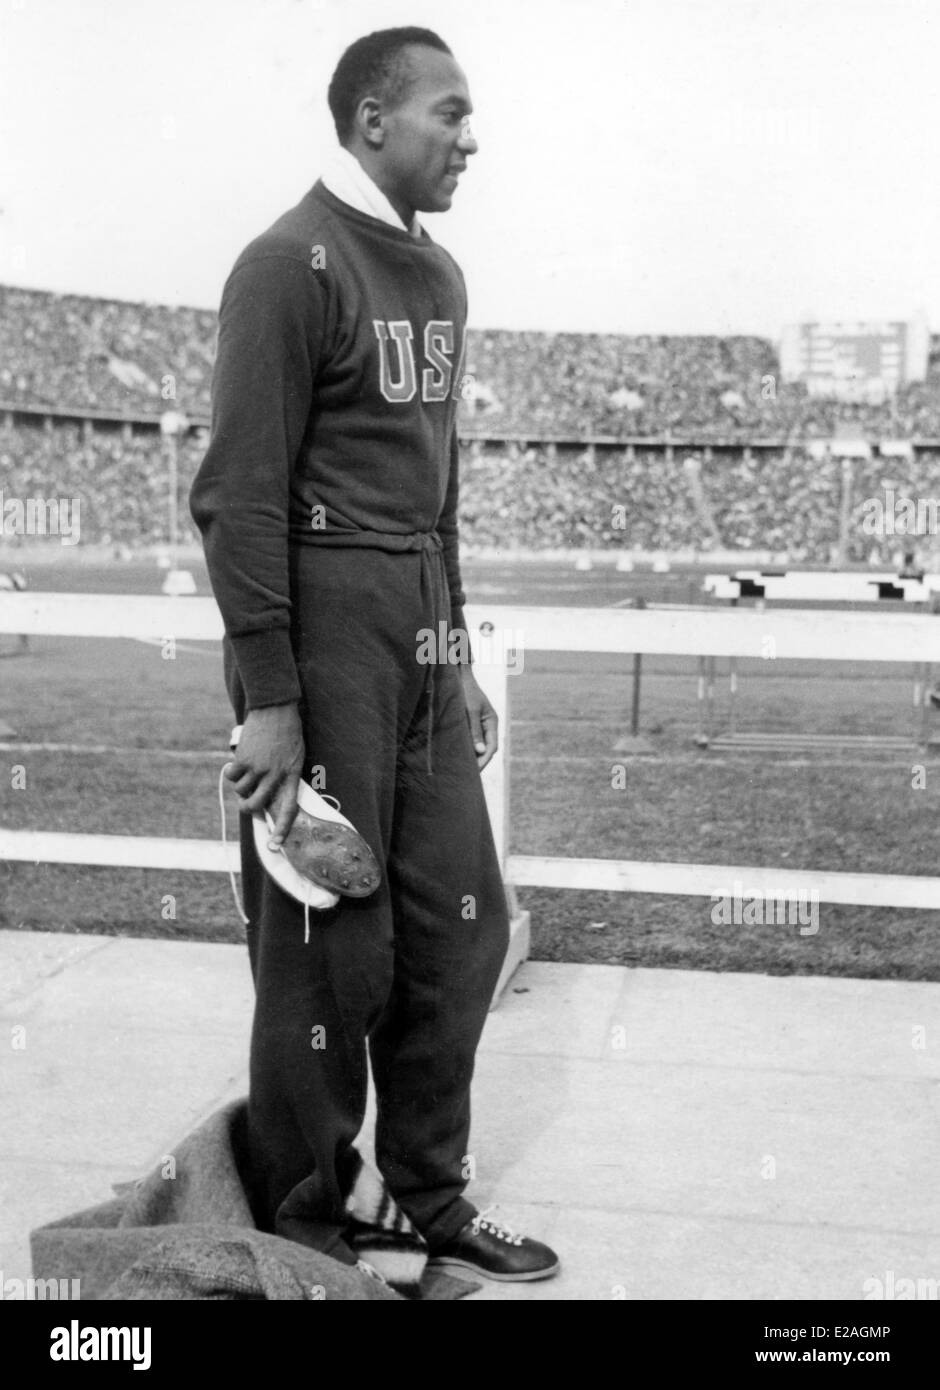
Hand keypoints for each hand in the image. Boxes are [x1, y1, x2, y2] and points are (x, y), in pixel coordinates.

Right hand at [223, 702, 304, 846]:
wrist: (275, 709)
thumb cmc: (288, 733)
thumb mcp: (295, 756)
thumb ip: (284, 776)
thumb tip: (268, 794)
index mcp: (291, 775)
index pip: (288, 807)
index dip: (281, 828)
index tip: (275, 844)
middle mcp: (274, 774)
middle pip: (256, 805)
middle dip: (247, 809)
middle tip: (245, 805)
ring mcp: (258, 767)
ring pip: (241, 790)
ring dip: (241, 784)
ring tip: (247, 770)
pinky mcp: (243, 758)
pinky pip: (232, 775)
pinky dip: (232, 771)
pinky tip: (238, 762)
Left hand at [459, 665, 497, 770]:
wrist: (458, 676)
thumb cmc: (465, 691)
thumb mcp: (470, 710)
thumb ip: (475, 731)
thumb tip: (480, 752)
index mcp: (492, 722)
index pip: (492, 747)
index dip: (484, 761)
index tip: (474, 772)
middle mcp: (487, 726)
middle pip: (486, 749)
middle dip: (478, 762)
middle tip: (466, 776)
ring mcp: (479, 725)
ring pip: (478, 746)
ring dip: (471, 757)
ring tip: (460, 770)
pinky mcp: (469, 725)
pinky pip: (470, 740)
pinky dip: (465, 749)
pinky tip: (456, 756)